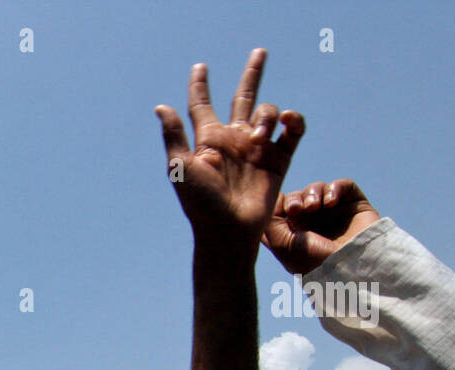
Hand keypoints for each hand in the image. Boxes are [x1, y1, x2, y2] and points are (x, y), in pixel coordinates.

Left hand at [155, 49, 303, 246]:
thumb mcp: (180, 167)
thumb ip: (174, 135)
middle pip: (244, 97)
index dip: (200, 86)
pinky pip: (293, 132)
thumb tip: (161, 106)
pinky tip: (286, 123)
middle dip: (252, 74)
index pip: (202, 105)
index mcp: (208, 140)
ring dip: (266, 115)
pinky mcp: (278, 161)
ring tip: (256, 136)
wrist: (228, 231)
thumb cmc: (200, 203)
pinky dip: (294, 121)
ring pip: (268, 113)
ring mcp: (257, 149)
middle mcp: (233, 140)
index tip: (200, 67)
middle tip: (260, 52)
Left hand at [263, 179, 380, 274]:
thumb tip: (274, 196)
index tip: (283, 212)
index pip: (281, 209)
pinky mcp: (354, 204)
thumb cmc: (314, 261)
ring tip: (313, 206)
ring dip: (313, 193)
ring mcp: (334, 213)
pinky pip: (342, 185)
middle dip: (295, 199)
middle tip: (296, 209)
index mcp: (294, 233)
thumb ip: (270, 221)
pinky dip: (334, 189)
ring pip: (317, 189)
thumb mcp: (283, 245)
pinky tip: (330, 202)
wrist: (353, 266)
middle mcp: (314, 223)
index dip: (279, 204)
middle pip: (297, 197)